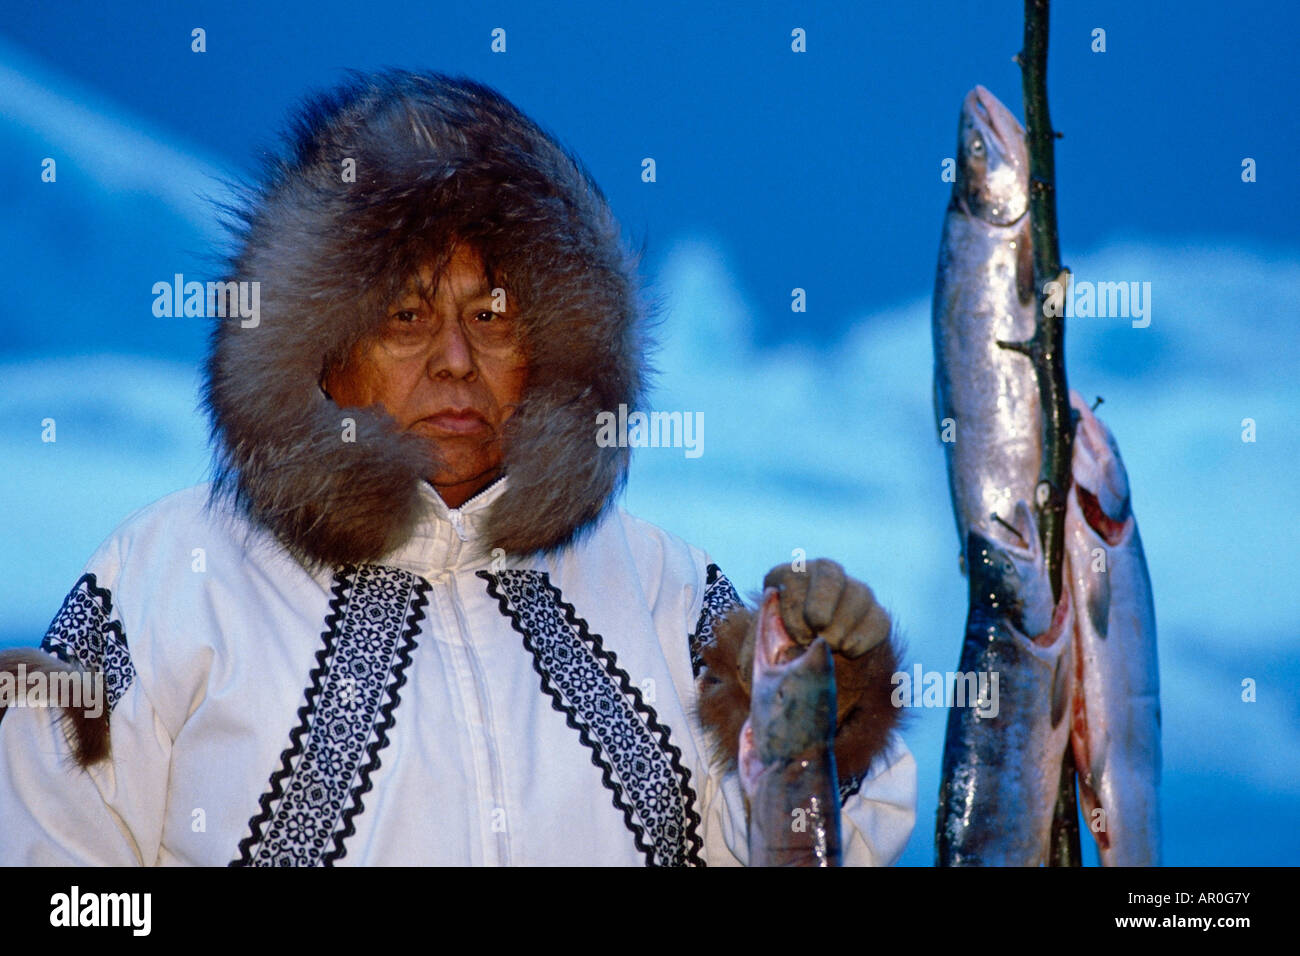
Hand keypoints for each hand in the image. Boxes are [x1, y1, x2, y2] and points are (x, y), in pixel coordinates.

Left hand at [762, 559, 890, 658]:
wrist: (806, 684)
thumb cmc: (775, 665)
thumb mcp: (759, 656)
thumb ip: (758, 642)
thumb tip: (763, 624)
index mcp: (786, 579)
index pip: (792, 575)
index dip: (794, 604)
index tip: (793, 633)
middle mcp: (822, 577)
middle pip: (830, 571)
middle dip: (823, 604)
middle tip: (816, 634)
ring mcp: (852, 593)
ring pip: (859, 592)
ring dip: (844, 623)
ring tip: (832, 646)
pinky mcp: (875, 616)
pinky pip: (879, 618)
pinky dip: (865, 636)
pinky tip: (848, 651)